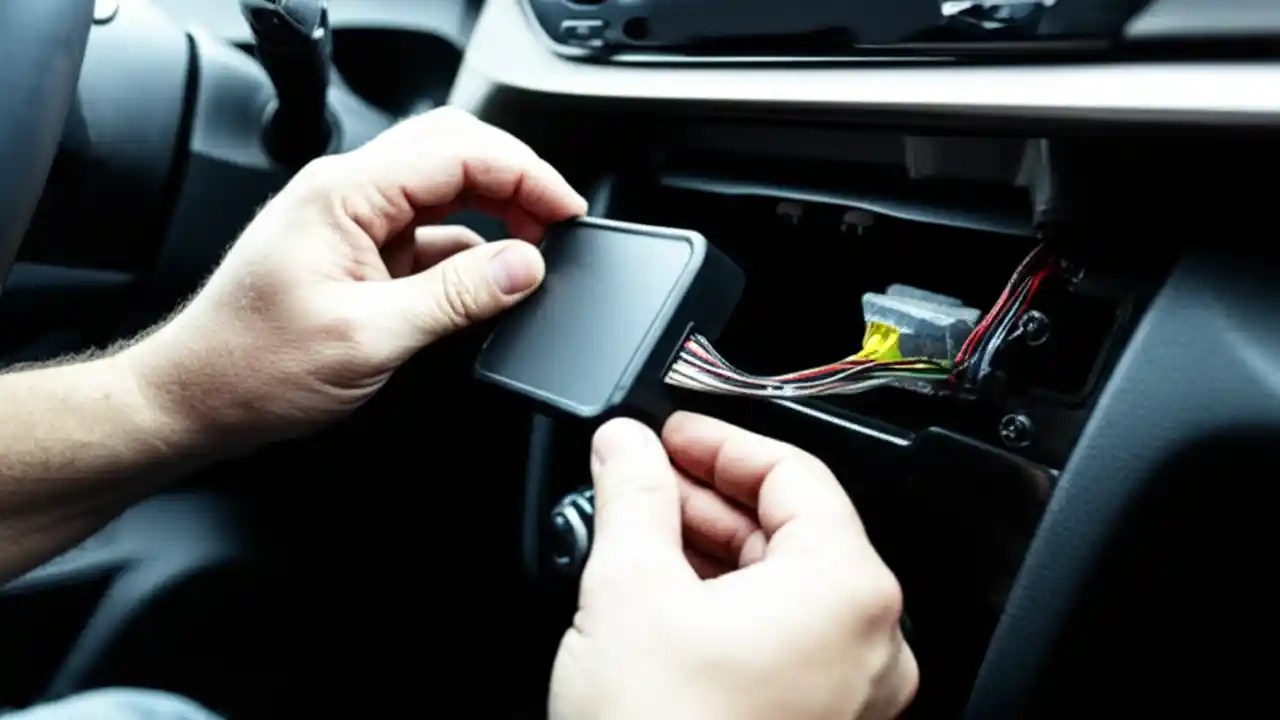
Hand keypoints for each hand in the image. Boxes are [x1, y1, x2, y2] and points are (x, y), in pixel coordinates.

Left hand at [123, 107, 586, 445]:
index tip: (567, 213)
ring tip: (531, 258)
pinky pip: (428, 236)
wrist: (195, 401)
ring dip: (495, 216)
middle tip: (558, 226)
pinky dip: (468, 254)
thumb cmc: (252, 368)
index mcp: (344, 193)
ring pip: (444, 193)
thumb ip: (456, 297)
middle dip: (515, 182)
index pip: (457, 151)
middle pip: (454, 154)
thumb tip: (525, 266)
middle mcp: (346, 194)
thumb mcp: (370, 337)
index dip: (525, 175)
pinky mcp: (357, 254)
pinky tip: (488, 285)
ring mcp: (352, 222)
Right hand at [550, 413, 917, 719]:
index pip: (793, 473)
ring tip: (640, 532)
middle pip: (790, 529)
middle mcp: (867, 641)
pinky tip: (664, 595)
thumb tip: (626, 445)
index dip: (720, 442)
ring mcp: (845, 691)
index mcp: (847, 591)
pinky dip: (724, 604)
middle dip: (707, 496)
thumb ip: (631, 494)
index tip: (671, 432)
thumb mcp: (629, 590)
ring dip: (710, 548)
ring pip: (781, 586)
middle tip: (643, 476)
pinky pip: (778, 638)